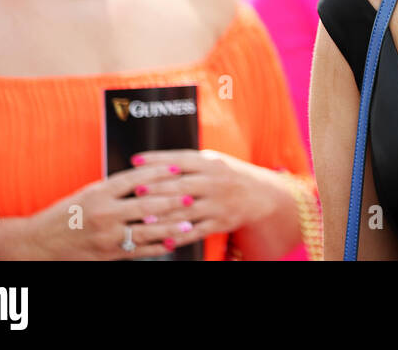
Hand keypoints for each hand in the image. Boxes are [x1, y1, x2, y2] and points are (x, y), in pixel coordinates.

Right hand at [16, 162, 195, 259]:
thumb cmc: (64, 214)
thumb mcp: (87, 193)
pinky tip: (170, 243)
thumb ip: (115, 189)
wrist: (38, 243)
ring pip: (145, 230)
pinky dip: (155, 247)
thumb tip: (146, 178)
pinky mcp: (107, 255)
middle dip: (171, 201)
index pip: (134, 179)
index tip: (177, 168)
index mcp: (99, 193)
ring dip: (169, 227)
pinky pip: (137, 251)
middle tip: (190, 197)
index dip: (158, 173)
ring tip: (188, 223)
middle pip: (145, 205)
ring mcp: (106, 236)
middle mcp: (104, 214)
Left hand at [120, 149, 279, 253]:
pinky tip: (164, 239)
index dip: (157, 159)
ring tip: (144, 217)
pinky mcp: (220, 223)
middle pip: (182, 185)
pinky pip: (196, 231)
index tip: (136, 159)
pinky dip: (179, 235)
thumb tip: (155, 162)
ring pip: (186, 210)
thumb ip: (188, 162)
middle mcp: (215, 182)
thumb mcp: (214, 161)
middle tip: (136, 190)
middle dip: (157, 188)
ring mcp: (218, 204)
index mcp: (211, 164)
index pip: (180, 159)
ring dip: (164, 215)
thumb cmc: (229, 175)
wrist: (261, 195)